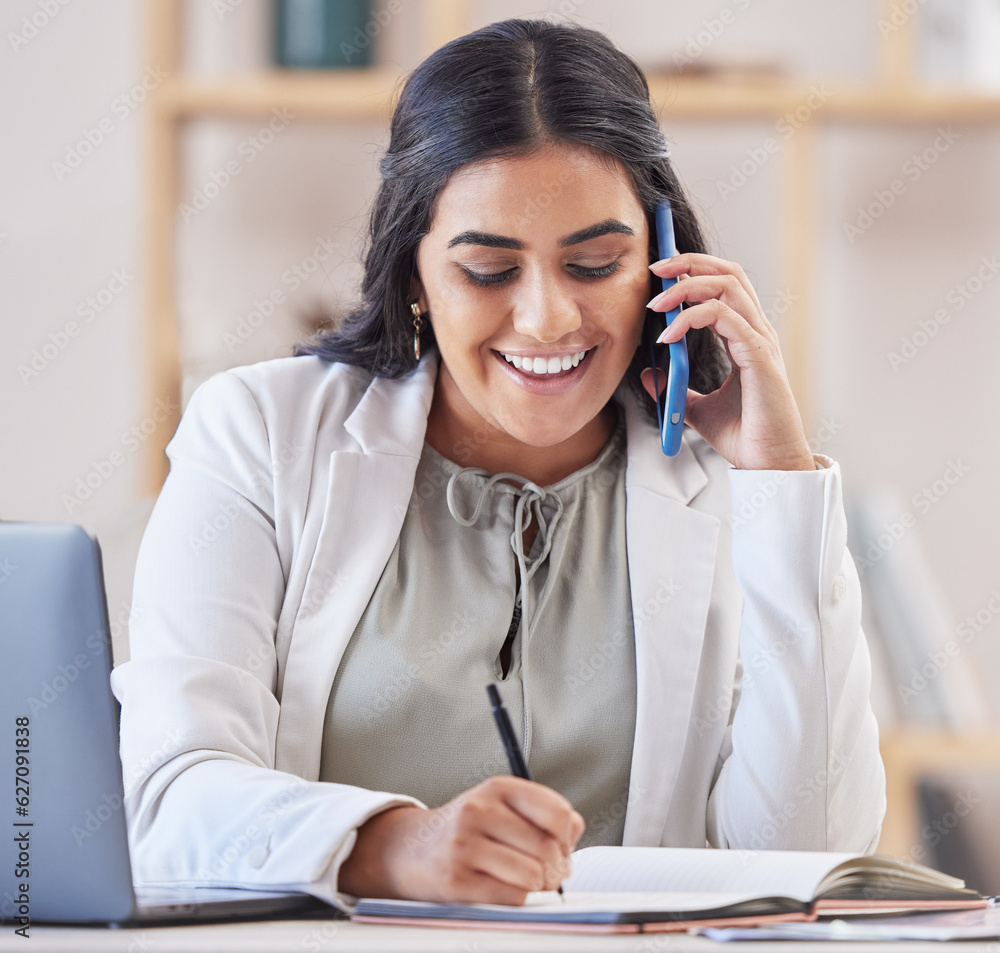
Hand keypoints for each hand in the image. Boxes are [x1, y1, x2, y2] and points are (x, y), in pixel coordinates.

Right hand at [337, 776, 584, 904]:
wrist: (410, 848)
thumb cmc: (465, 828)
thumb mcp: (501, 805)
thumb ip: (542, 812)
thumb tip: (575, 831)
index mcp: (498, 788)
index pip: (557, 812)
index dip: (568, 838)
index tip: (562, 847)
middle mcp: (480, 810)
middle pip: (547, 849)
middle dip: (556, 869)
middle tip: (548, 873)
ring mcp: (465, 845)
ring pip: (533, 875)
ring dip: (539, 887)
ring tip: (529, 882)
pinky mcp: (456, 880)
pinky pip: (512, 898)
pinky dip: (518, 900)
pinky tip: (506, 889)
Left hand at [642, 253, 815, 470]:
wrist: (766, 462)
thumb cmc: (744, 435)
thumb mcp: (697, 409)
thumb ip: (675, 388)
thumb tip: (650, 376)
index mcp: (746, 338)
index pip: (724, 285)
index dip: (694, 271)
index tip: (661, 274)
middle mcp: (756, 332)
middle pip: (728, 273)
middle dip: (689, 263)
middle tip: (655, 268)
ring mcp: (761, 341)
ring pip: (727, 286)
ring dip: (686, 287)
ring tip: (656, 304)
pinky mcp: (759, 356)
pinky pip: (724, 318)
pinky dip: (691, 319)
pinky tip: (668, 337)